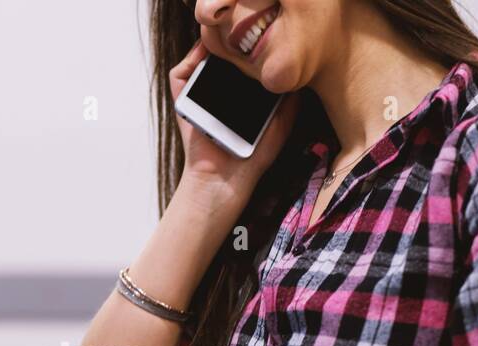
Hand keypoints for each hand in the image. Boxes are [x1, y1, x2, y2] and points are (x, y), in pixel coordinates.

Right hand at [169, 40, 299, 200]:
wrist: (225, 179)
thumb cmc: (253, 158)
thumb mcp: (280, 125)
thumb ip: (289, 102)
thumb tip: (297, 75)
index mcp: (240, 96)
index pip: (243, 63)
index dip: (250, 49)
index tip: (262, 40)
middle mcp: (218, 92)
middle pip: (221, 57)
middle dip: (231, 42)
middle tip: (245, 34)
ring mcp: (199, 95)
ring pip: (199, 58)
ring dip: (211, 44)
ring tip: (226, 36)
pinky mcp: (183, 101)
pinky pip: (180, 74)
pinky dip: (190, 59)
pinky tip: (207, 54)